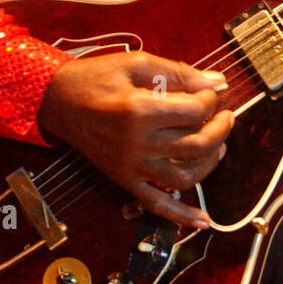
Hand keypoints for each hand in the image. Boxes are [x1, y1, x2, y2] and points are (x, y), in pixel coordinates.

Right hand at [37, 51, 233, 227]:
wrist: (57, 100)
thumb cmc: (95, 77)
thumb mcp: (136, 63)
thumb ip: (179, 72)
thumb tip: (217, 83)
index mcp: (139, 110)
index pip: (195, 111)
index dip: (211, 100)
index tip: (210, 92)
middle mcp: (137, 143)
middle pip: (197, 144)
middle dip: (221, 129)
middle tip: (225, 116)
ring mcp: (131, 166)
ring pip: (185, 176)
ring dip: (210, 162)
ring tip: (218, 146)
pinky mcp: (124, 179)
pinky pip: (157, 204)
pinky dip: (182, 216)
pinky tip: (204, 221)